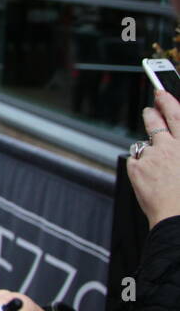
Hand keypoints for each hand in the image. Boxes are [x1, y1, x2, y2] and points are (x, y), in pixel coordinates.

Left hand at [128, 88, 179, 227]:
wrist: (179, 218)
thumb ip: (178, 149)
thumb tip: (173, 141)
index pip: (177, 115)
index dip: (168, 101)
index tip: (161, 92)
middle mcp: (169, 146)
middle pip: (156, 121)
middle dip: (152, 111)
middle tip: (150, 106)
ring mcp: (151, 156)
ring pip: (144, 144)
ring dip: (147, 147)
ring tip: (152, 158)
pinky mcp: (136, 168)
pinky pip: (135, 161)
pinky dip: (139, 166)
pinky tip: (147, 177)